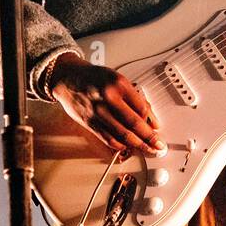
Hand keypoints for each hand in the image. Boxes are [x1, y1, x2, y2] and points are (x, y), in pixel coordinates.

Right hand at [48, 53, 165, 157]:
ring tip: (146, 149)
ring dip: (137, 145)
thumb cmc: (94, 77)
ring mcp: (98, 112)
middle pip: (134, 123)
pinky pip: (108, 139)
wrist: (68, 78)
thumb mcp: (118, 79)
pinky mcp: (90, 123)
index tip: (157, 128)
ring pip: (122, 134)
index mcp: (119, 84)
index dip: (152, 121)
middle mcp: (109, 98)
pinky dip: (120, 145)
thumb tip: (149, 116)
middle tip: (157, 145)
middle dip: (149, 138)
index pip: (142, 108)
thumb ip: (135, 97)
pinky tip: (128, 147)